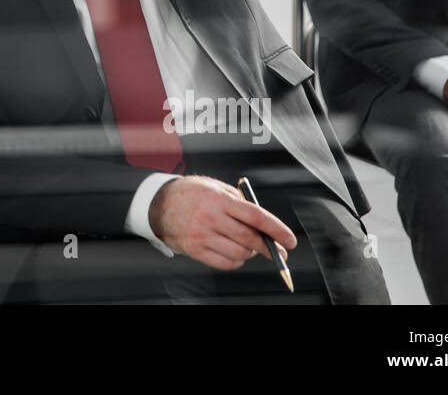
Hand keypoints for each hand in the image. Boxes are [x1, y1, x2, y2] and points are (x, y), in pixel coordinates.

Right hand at [149, 175, 295, 269]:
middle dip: (270, 247)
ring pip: (239, 253)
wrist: (157, 204)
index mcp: (218, 199)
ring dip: (251, 252)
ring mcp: (201, 235)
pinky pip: (225, 262)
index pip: (255, 216)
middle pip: (250, 238)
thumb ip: (238, 200)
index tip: (290, 239)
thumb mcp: (214, 186)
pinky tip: (235, 252)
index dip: (276, 229)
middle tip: (279, 251)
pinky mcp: (194, 249)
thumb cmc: (189, 193)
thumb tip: (264, 221)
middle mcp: (210, 217)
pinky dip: (236, 260)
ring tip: (249, 246)